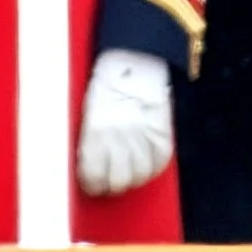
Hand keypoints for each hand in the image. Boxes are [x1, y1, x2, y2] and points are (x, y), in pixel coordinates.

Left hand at [78, 49, 173, 196]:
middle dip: (112, 186)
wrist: (136, 64)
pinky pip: (161, 162)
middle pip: (119, 181)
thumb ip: (89, 144)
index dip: (93, 186)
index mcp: (96, 132)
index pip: (94, 176)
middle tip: (110, 183)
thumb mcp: (88, 115)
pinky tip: (145, 165)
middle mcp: (121, 137)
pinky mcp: (164, 131)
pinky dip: (153, 168)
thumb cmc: (106, 88)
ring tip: (128, 175)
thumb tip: (89, 170)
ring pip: (141, 175)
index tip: (93, 186)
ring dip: (133, 179)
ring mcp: (144, 135)